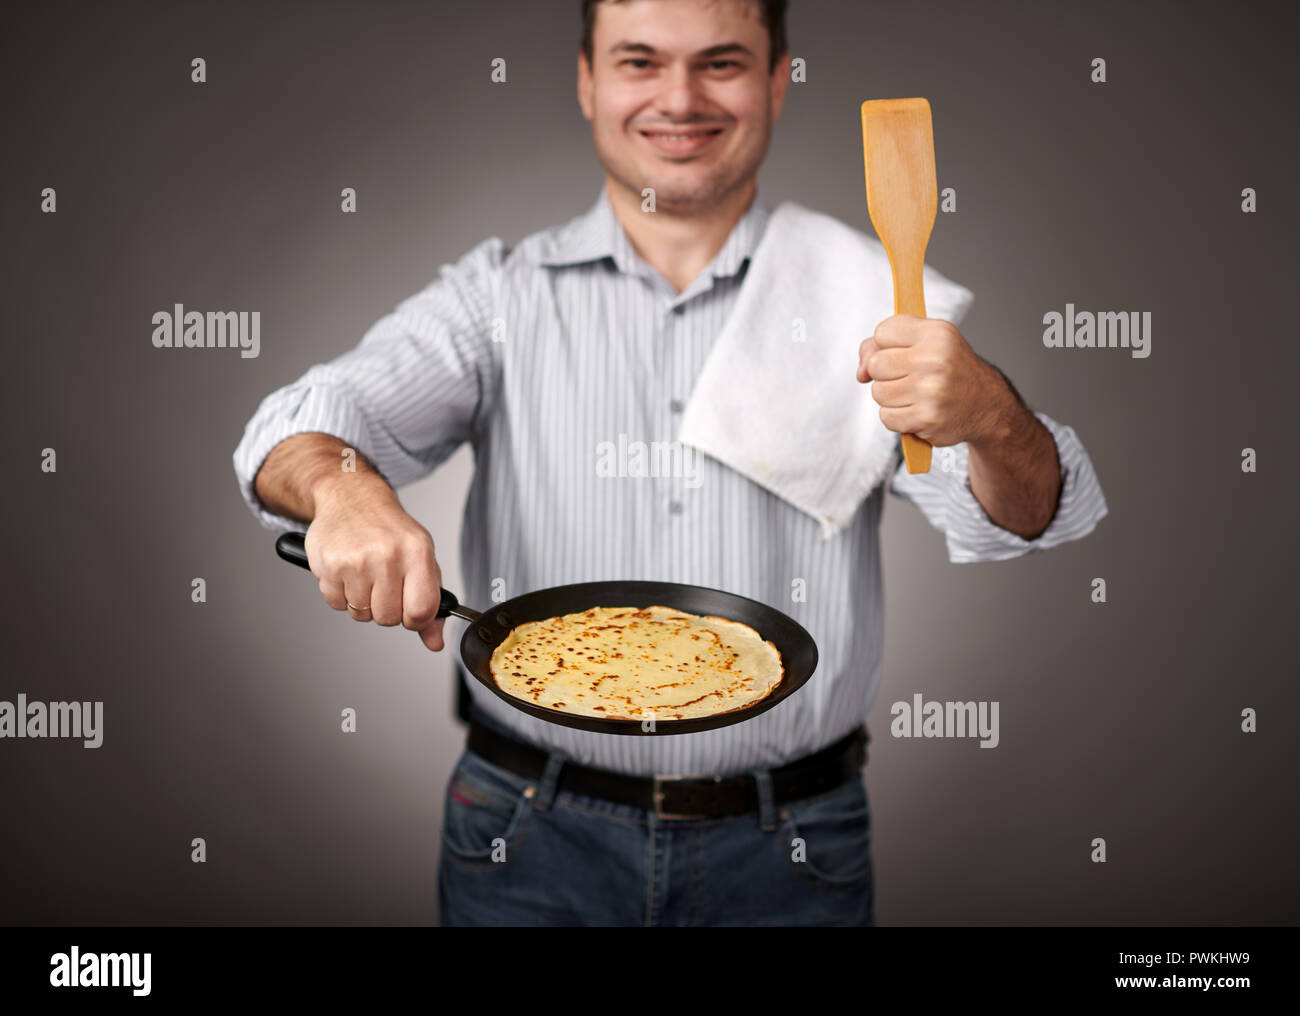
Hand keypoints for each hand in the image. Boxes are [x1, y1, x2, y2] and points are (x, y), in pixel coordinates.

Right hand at [303, 475, 446, 651]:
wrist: (352, 499)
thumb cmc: (391, 532)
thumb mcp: (421, 558)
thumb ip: (431, 602)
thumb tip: (435, 642)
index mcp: (417, 552)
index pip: (422, 611)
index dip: (415, 619)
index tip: (410, 610)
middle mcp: (388, 554)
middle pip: (389, 618)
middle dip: (386, 609)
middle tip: (383, 585)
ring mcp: (356, 560)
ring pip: (361, 614)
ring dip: (362, 602)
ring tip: (364, 574)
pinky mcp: (330, 564)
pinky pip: (336, 604)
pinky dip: (340, 595)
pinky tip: (347, 572)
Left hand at [856, 314, 1010, 447]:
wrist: (986, 404)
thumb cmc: (950, 369)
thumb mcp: (926, 342)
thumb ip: (883, 346)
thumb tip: (861, 372)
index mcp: (936, 333)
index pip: (882, 332)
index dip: (886, 345)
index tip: (902, 352)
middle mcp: (936, 359)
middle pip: (876, 365)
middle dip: (885, 374)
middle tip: (908, 377)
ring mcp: (932, 391)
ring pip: (878, 393)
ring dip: (890, 398)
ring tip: (915, 395)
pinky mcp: (927, 419)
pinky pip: (887, 417)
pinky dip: (897, 417)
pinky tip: (917, 411)